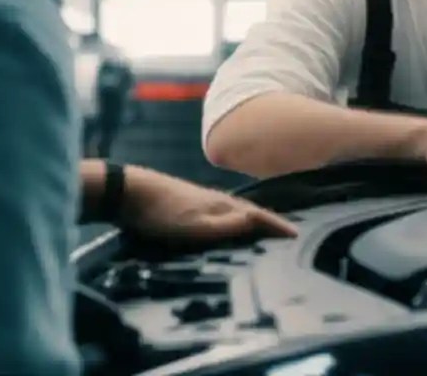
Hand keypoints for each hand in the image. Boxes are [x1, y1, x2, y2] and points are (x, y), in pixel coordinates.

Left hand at [118, 166, 296, 245]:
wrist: (129, 192)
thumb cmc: (162, 213)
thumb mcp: (196, 226)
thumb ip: (227, 225)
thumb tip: (259, 219)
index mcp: (222, 205)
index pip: (258, 215)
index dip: (277, 225)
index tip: (297, 234)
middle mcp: (217, 200)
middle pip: (250, 210)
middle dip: (269, 221)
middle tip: (286, 232)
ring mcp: (202, 200)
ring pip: (236, 210)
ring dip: (252, 219)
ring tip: (262, 229)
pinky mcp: (189, 204)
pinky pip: (222, 212)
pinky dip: (233, 219)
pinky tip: (226, 224)